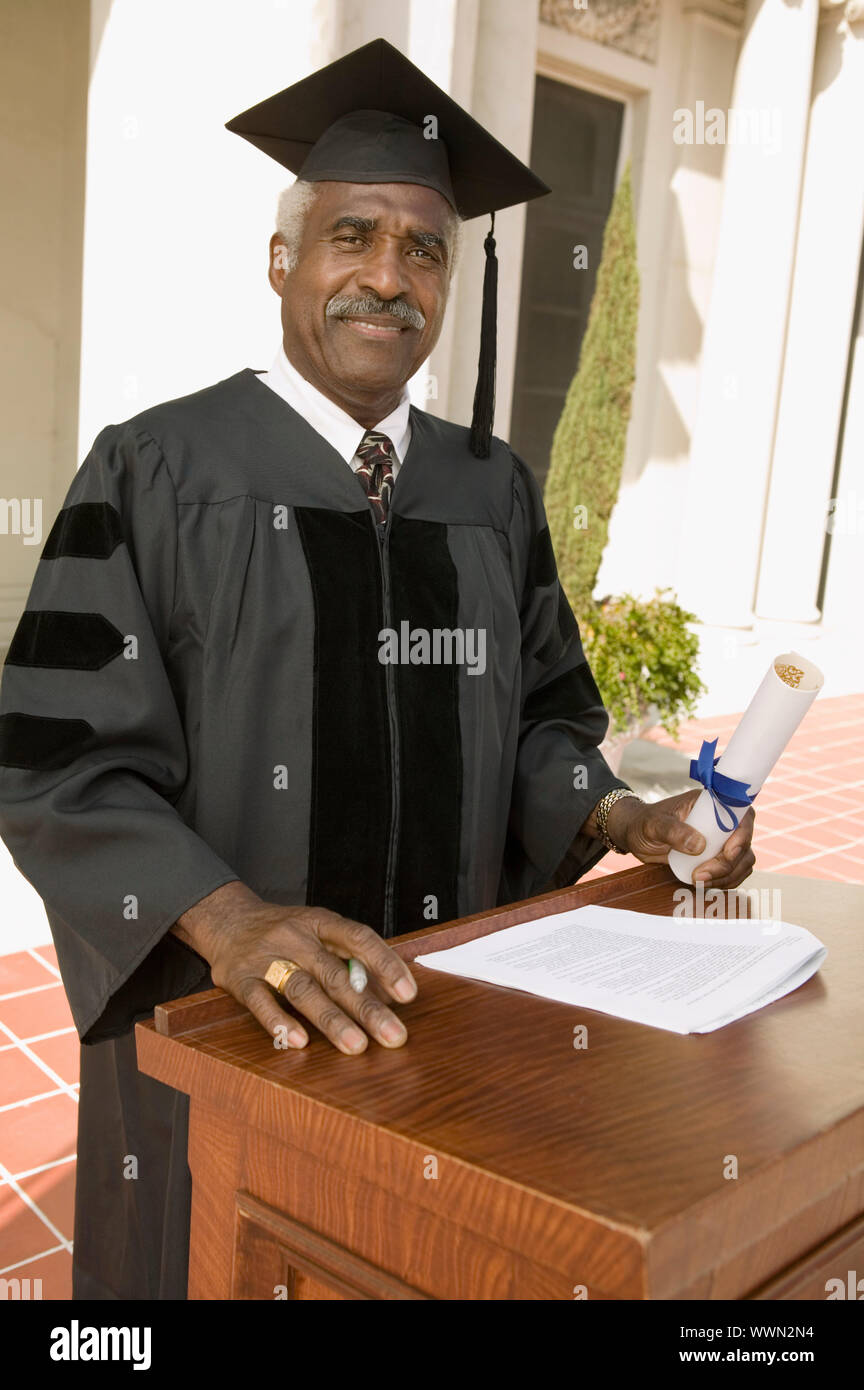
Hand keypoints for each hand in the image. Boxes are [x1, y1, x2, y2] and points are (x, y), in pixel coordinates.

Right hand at [173, 882, 416, 1054]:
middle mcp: (295, 936)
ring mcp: (266, 957)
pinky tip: (300, 1042)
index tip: (408, 995)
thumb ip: (352, 961)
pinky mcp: (239, 978)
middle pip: (335, 973)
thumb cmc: (287, 935)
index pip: (359, 938)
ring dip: (331, 1020)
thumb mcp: (319, 933)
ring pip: (302, 989)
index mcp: (320, 922)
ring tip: (356, 1046)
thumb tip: (393, 997)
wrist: (226, 920)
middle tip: (394, 1036)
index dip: (385, 964)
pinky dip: (280, 1022)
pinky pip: (260, 1001)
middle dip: (367, 1008)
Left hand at [607, 790, 755, 889]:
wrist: (636, 836)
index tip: (728, 853)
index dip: (743, 834)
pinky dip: (726, 882)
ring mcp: (721, 840)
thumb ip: (672, 831)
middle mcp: (720, 821)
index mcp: (709, 804)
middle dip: (727, 864)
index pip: (741, 815)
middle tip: (701, 875)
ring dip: (727, 876)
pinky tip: (706, 885)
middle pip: (744, 843)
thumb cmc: (644, 824)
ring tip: (698, 881)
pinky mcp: (717, 857)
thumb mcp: (653, 825)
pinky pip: (735, 872)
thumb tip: (699, 845)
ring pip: (743, 860)